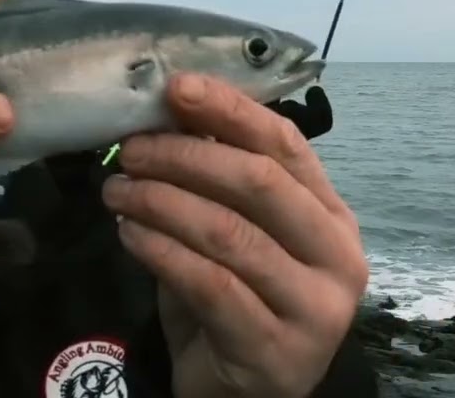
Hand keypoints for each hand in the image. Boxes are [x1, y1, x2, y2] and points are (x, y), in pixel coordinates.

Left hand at [101, 74, 367, 397]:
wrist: (242, 392)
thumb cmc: (235, 298)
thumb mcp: (233, 230)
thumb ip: (215, 179)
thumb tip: (169, 109)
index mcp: (330, 214)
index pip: (284, 144)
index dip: (229, 109)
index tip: (175, 87)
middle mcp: (337, 256)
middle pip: (258, 183)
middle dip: (184, 156)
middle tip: (129, 150)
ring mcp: (315, 308)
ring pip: (228, 233)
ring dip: (160, 202)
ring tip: (117, 191)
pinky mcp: (275, 350)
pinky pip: (208, 284)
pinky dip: (159, 251)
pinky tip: (129, 234)